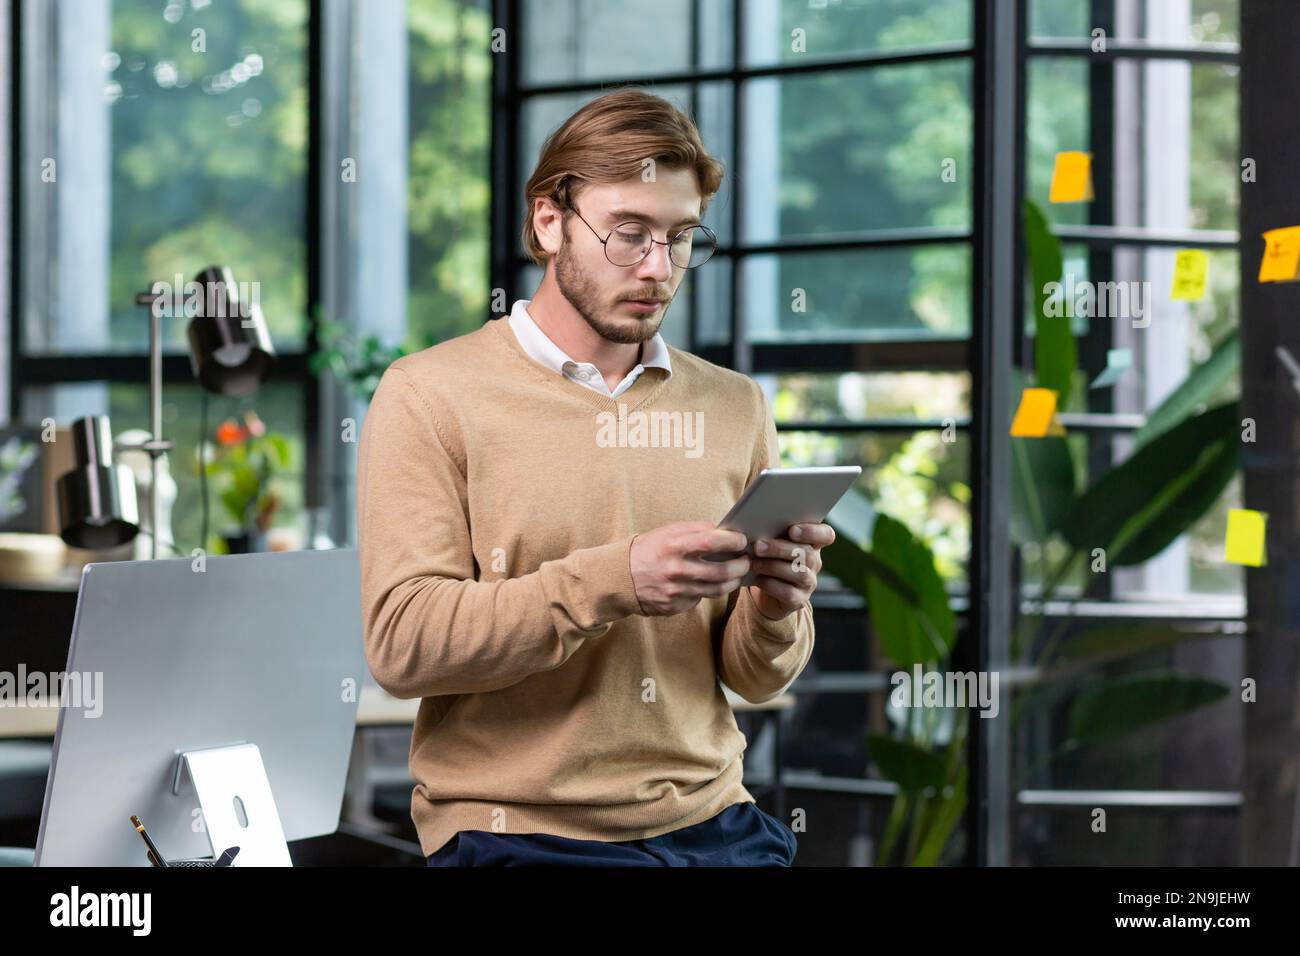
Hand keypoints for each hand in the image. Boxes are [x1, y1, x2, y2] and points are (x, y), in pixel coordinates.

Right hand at [630, 521, 751, 616]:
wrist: (621, 577)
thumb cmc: (648, 550)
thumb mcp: (667, 532)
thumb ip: (695, 530)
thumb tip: (723, 531)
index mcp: (674, 546)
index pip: (711, 542)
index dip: (732, 541)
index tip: (742, 540)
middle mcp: (676, 570)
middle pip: (721, 572)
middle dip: (741, 566)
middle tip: (747, 561)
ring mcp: (676, 591)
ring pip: (716, 590)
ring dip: (732, 582)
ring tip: (737, 574)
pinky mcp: (675, 606)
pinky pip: (699, 599)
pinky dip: (707, 590)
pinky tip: (709, 583)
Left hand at [745, 522, 833, 620]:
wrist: (766, 590)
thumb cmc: (768, 557)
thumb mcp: (772, 542)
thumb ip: (772, 531)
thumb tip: (756, 524)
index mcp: (812, 543)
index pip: (826, 535)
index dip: (813, 531)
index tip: (792, 530)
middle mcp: (815, 562)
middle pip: (807, 553)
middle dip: (780, 549)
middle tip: (758, 546)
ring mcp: (809, 582)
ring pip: (799, 573)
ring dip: (773, 566)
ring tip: (754, 562)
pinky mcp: (799, 600)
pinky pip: (789, 593)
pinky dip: (771, 585)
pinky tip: (757, 579)